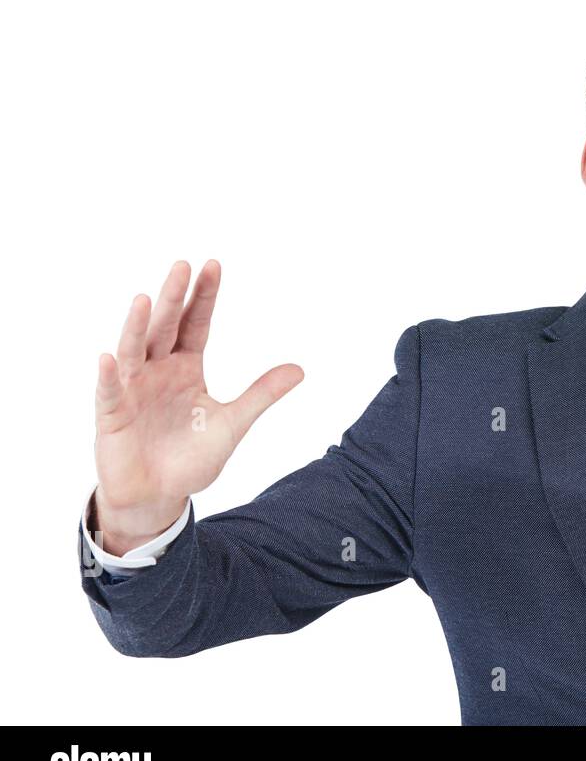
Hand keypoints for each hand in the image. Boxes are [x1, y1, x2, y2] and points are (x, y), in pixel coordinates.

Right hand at [93, 260, 303, 549]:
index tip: (212, 265)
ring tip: (146, 298)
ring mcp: (132, 390)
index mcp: (187, 367)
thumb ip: (261, 394)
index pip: (196, 324)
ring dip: (138, 325)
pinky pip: (109, 393)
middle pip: (166, 327)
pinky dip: (109, 376)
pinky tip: (109, 357)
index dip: (204, 297)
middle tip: (183, 265)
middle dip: (175, 297)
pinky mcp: (112, 416)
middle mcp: (157, 370)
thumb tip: (300, 369)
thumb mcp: (233, 423)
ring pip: (134, 350)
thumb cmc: (191, 457)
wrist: (160, 496)